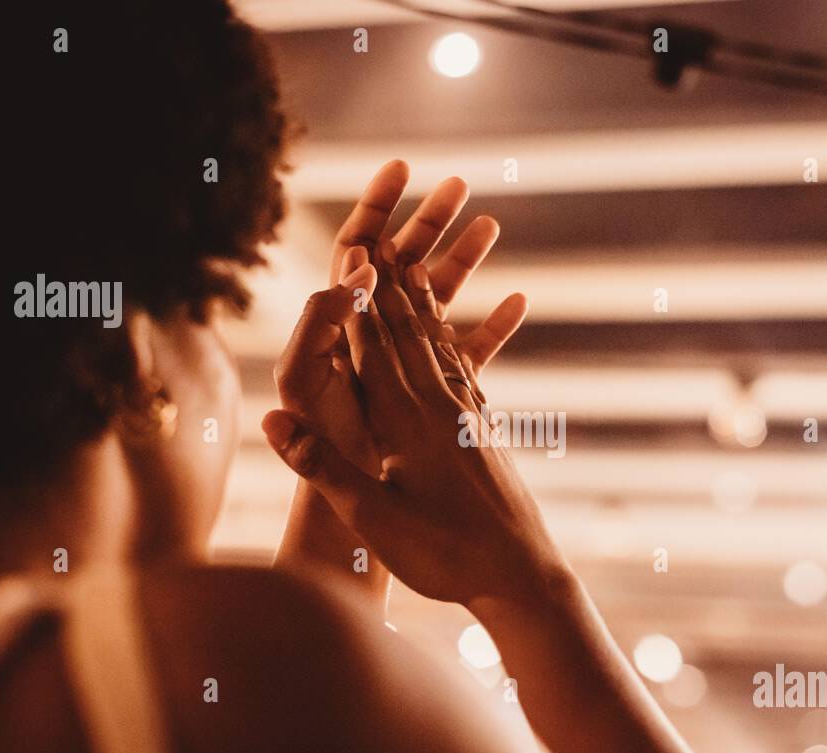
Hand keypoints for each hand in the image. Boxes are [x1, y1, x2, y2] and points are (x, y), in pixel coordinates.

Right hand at [263, 265, 568, 607]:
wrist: (522, 576)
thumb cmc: (445, 555)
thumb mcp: (375, 518)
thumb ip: (324, 468)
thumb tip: (272, 419)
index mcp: (408, 423)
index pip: (373, 348)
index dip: (358, 300)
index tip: (348, 253)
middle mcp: (440, 408)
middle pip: (408, 334)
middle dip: (388, 286)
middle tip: (379, 236)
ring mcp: (467, 418)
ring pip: (439, 348)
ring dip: (422, 305)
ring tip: (414, 267)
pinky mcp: (484, 434)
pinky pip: (463, 374)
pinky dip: (452, 344)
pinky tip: (451, 338)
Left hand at [275, 161, 525, 469]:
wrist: (353, 508)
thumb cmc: (322, 453)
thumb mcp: (305, 384)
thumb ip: (317, 327)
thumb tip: (350, 274)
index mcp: (341, 328)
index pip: (356, 254)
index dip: (376, 210)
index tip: (402, 170)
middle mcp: (376, 340)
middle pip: (402, 266)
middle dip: (427, 222)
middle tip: (457, 183)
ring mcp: (412, 366)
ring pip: (440, 299)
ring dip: (465, 260)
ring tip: (492, 224)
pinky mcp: (442, 397)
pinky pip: (473, 351)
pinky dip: (496, 324)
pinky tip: (521, 299)